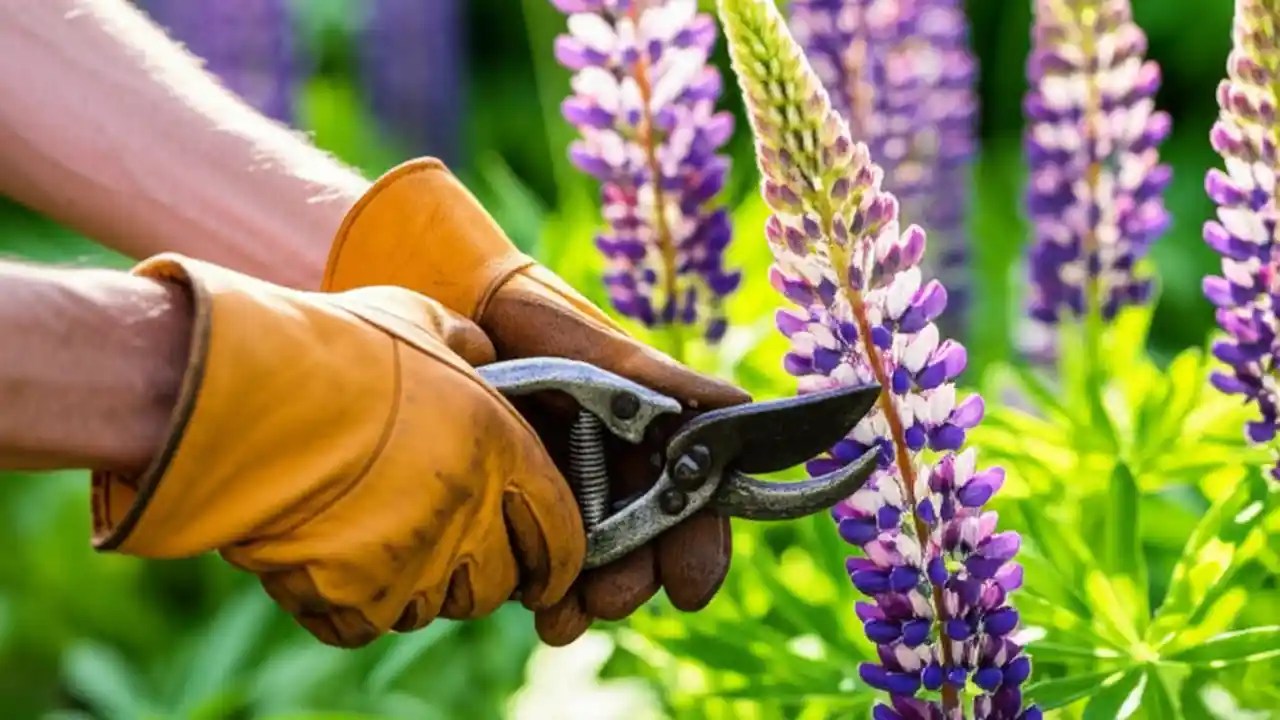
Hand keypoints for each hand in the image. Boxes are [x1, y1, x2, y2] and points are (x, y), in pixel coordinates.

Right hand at [91, 252, 584, 647]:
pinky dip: (354, 604)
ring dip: (418, 585)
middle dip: (484, 570)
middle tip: (450, 544)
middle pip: (497, 583)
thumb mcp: (418, 319)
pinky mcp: (349, 598)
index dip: (559, 556)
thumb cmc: (337, 347)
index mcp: (503, 454)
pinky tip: (332, 562)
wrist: (249, 396)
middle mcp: (468, 519)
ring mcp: (410, 566)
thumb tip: (480, 350)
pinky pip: (366, 624)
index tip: (548, 561)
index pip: (562, 536)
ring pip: (434, 607)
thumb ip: (464, 344)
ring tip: (381, 542)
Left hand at [324, 158, 750, 644]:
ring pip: (587, 564)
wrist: (459, 306)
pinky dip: (535, 586)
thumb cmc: (538, 321)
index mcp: (648, 438)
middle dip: (631, 582)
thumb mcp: (601, 352)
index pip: (689, 504)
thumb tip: (739, 407)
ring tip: (562, 619)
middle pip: (640, 548)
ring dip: (583, 599)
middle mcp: (611, 472)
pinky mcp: (509, 501)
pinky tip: (531, 602)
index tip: (689, 588)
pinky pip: (529, 557)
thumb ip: (666, 383)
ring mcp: (561, 490)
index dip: (696, 548)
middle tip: (610, 601)